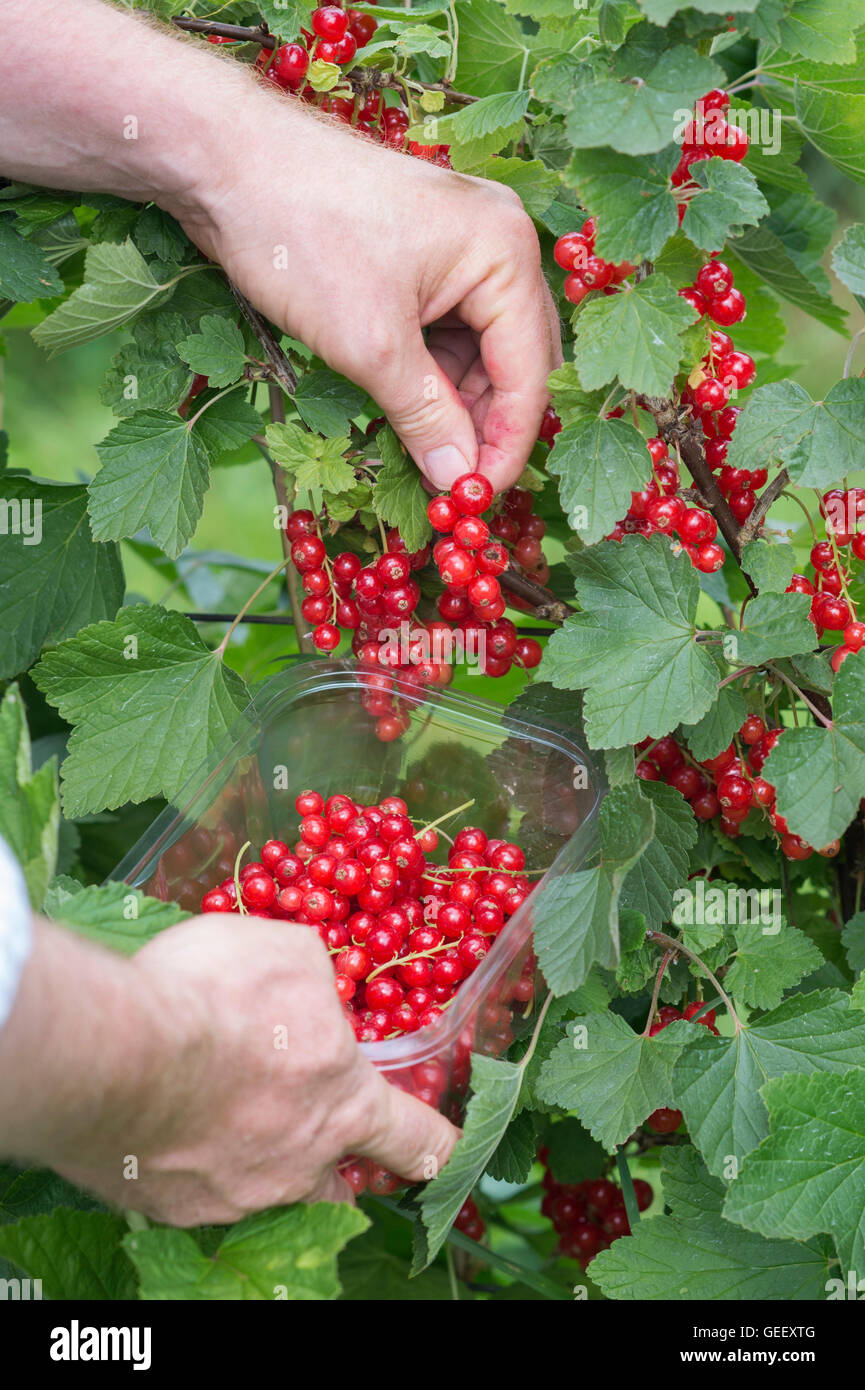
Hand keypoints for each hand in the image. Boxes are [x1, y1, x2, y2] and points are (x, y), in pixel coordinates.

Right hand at [0, 917, 458, 1225]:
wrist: (113, 1054)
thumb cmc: (216, 994)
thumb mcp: (290, 952)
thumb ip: (314, 977)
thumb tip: (313, 987)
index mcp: (344, 1103)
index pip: (416, 1139)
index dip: (437, 1145)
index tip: (445, 1151)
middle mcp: (298, 1164)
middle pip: (337, 1186)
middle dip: (335, 1165)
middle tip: (309, 1131)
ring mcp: (233, 1197)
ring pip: (261, 1189)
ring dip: (253, 1156)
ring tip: (217, 1110)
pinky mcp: (170, 1209)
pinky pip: (192, 1187)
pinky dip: (187, 1158)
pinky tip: (161, 1118)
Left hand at [1, 1, 560, 493]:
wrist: (223, 160)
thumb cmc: (303, 236)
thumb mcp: (371, 345)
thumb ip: (426, 419)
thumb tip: (458, 483)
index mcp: (504, 253)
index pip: (530, 371)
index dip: (507, 447)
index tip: (476, 506)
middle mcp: (497, 245)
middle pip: (513, 362)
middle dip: (484, 428)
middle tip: (451, 491)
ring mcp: (459, 249)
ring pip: (477, 354)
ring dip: (454, 408)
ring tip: (420, 457)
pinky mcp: (421, 258)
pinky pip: (444, 334)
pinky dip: (428, 379)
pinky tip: (405, 416)